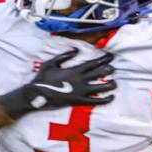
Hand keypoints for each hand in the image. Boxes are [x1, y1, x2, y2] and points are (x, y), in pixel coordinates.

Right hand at [0, 51, 115, 116]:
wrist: (37, 94)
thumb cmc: (43, 78)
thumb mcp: (51, 63)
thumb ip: (64, 56)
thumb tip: (76, 49)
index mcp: (74, 70)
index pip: (92, 63)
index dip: (103, 59)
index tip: (111, 57)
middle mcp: (80, 80)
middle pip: (98, 74)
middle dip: (108, 70)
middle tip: (114, 68)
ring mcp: (80, 91)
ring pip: (100, 87)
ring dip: (109, 85)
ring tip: (115, 83)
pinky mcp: (79, 101)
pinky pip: (95, 101)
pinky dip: (105, 100)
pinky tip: (112, 97)